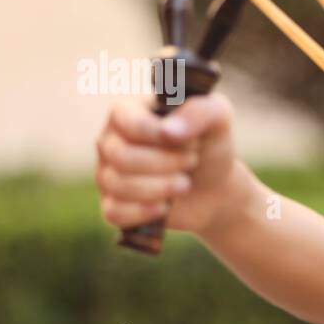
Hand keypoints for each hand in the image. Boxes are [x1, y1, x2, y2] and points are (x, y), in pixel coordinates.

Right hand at [95, 93, 245, 235]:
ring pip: (118, 185)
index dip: (158, 135)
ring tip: (185, 184)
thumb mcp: (217, 118)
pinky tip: (165, 206)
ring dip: (160, 188)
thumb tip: (168, 132)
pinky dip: (144, 212)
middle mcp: (110, 141)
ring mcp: (107, 173)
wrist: (214, 187)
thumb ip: (198, 112)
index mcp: (127, 112)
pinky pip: (114, 212)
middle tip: (192, 162)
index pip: (127, 122)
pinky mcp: (112, 204)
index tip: (190, 142)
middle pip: (121, 156)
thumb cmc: (209, 146)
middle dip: (165, 163)